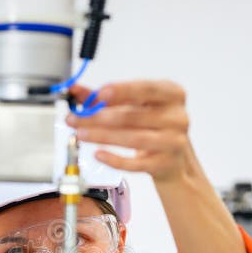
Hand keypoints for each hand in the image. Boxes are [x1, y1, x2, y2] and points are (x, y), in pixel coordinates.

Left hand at [66, 81, 196, 183]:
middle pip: (133, 116)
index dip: (123, 90)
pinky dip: (115, 159)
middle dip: (99, 117)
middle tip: (75, 118)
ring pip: (132, 139)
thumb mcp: (134, 105)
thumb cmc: (152, 124)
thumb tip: (75, 90)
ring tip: (80, 133)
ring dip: (102, 136)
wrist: (173, 158)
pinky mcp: (164, 164)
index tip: (99, 93)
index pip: (146, 89)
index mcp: (172, 94)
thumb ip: (104, 97)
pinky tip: (98, 154)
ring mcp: (173, 142)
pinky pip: (135, 164)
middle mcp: (177, 117)